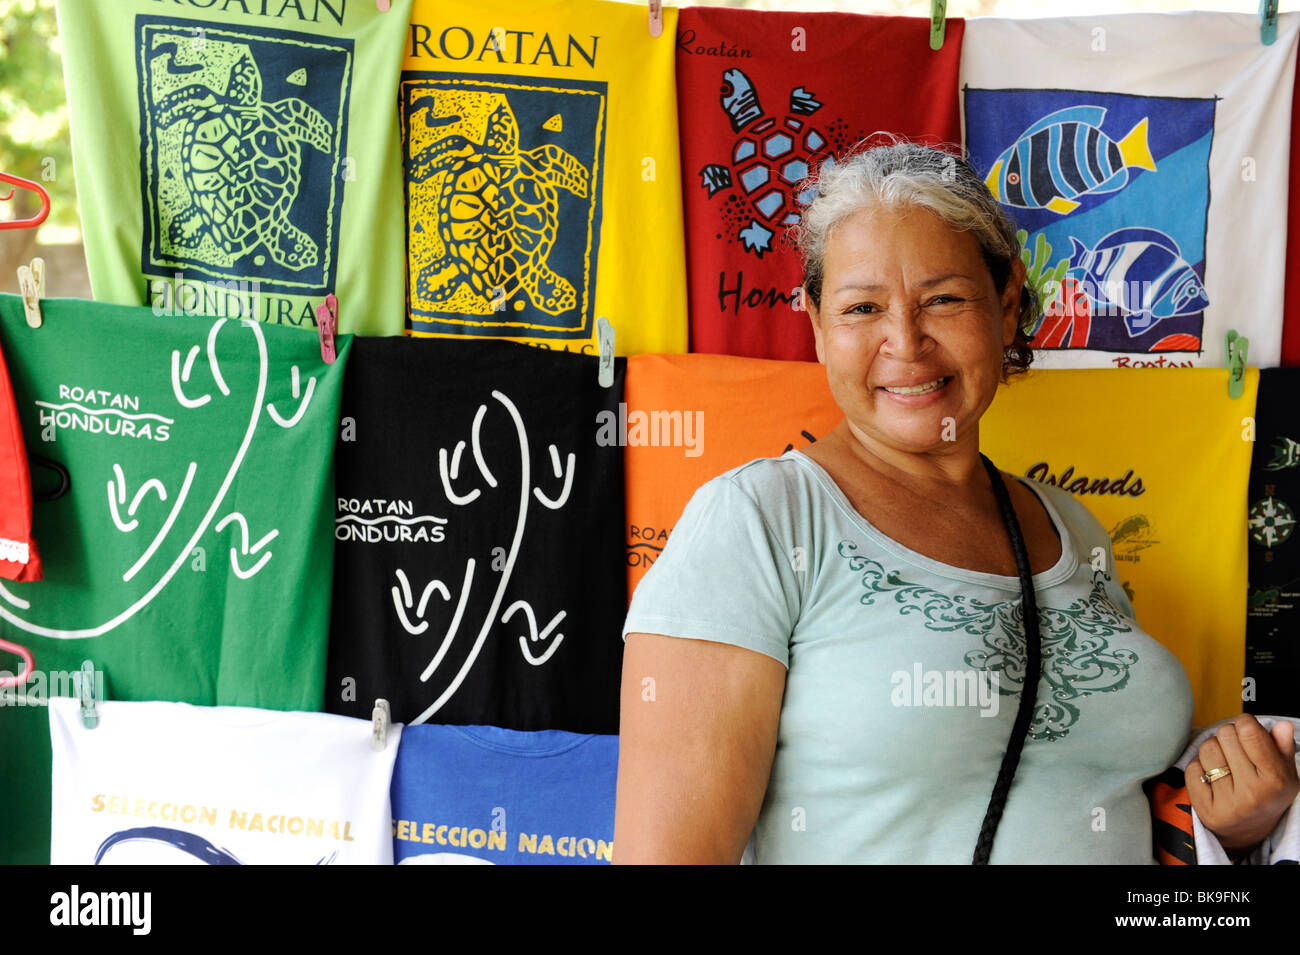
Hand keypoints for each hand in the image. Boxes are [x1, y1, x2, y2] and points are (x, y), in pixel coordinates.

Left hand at [1185, 714, 1299, 856]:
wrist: (1249, 831)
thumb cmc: (1267, 792)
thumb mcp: (1284, 771)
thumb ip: (1283, 746)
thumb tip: (1283, 725)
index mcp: (1275, 780)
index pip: (1248, 731)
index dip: (1245, 723)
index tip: (1247, 731)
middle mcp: (1252, 793)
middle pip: (1225, 734)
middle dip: (1229, 736)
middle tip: (1236, 750)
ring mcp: (1227, 803)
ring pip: (1206, 748)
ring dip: (1213, 750)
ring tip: (1225, 764)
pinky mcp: (1205, 809)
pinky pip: (1191, 768)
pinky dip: (1199, 768)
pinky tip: (1213, 778)